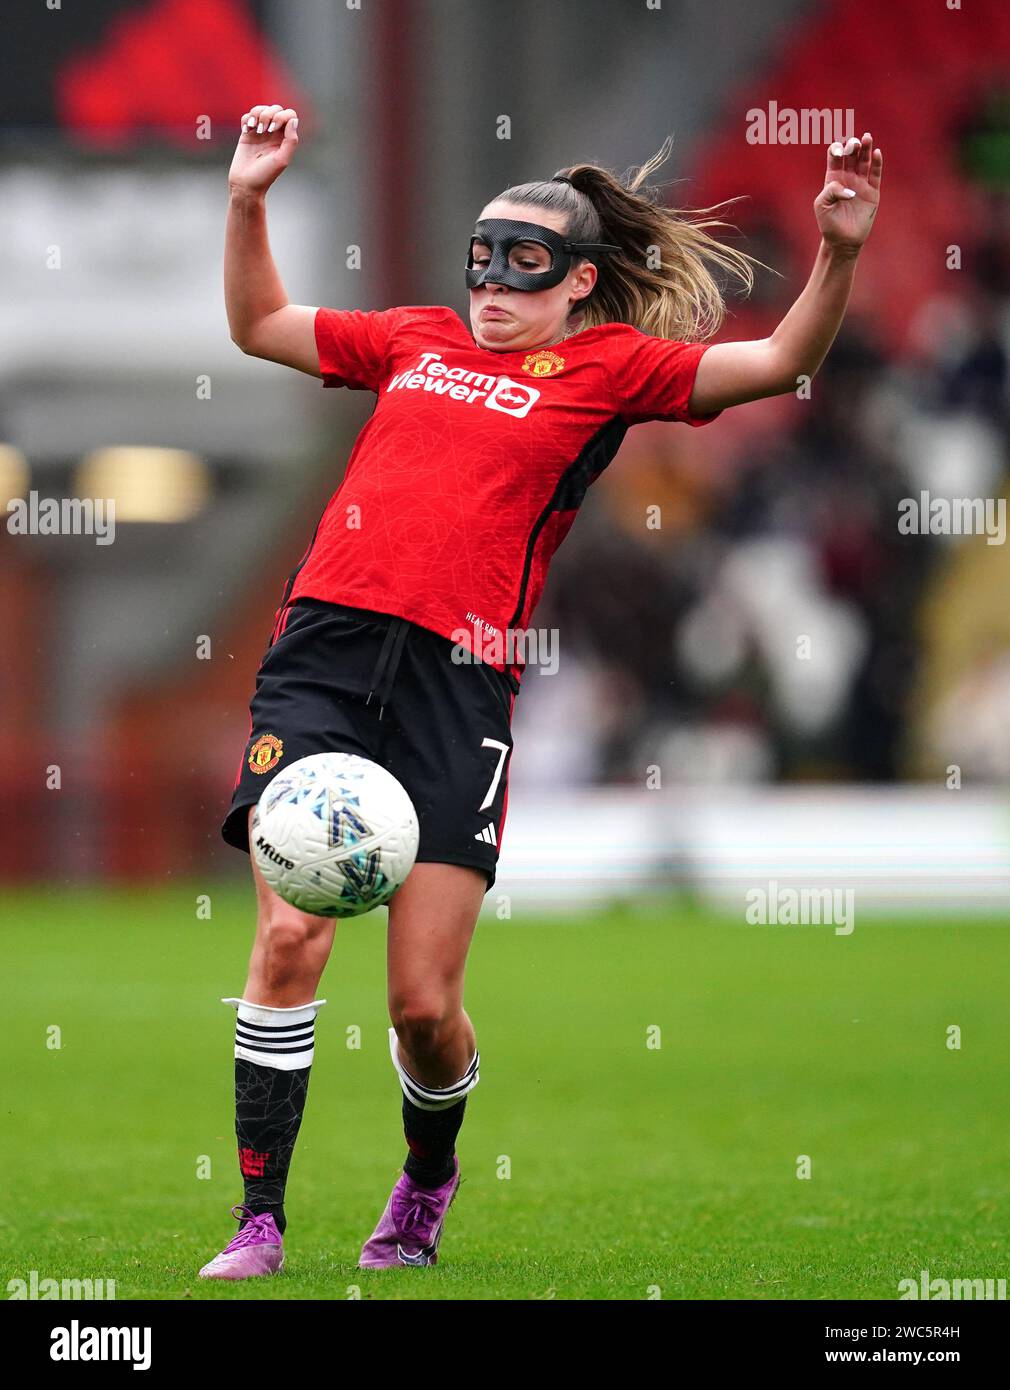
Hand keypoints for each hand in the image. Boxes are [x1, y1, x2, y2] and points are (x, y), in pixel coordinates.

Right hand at [228, 104, 299, 196]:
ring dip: (257, 114)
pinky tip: (246, 129)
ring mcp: (260, 132)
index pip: (289, 115)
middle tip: (264, 129)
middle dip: (269, 114)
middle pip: (275, 109)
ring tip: (254, 128)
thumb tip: (293, 120)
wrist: (245, 184)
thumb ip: (291, 141)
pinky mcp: (246, 134)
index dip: (282, 116)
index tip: (273, 129)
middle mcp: (274, 134)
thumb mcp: (282, 160)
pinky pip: (247, 116)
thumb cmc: (264, 175)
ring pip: (261, 109)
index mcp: (284, 139)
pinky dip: (247, 118)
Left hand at [814, 132, 882, 254]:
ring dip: (866, 148)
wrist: (842, 240)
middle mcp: (848, 178)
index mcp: (833, 178)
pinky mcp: (872, 192)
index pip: (835, 157)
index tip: (837, 152)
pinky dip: (877, 163)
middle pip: (851, 155)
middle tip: (853, 144)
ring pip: (864, 161)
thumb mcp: (821, 205)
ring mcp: (861, 184)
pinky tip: (877, 152)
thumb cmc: (829, 223)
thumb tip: (849, 189)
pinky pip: (876, 174)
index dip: (836, 150)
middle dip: (852, 146)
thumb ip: (830, 191)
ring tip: (866, 137)